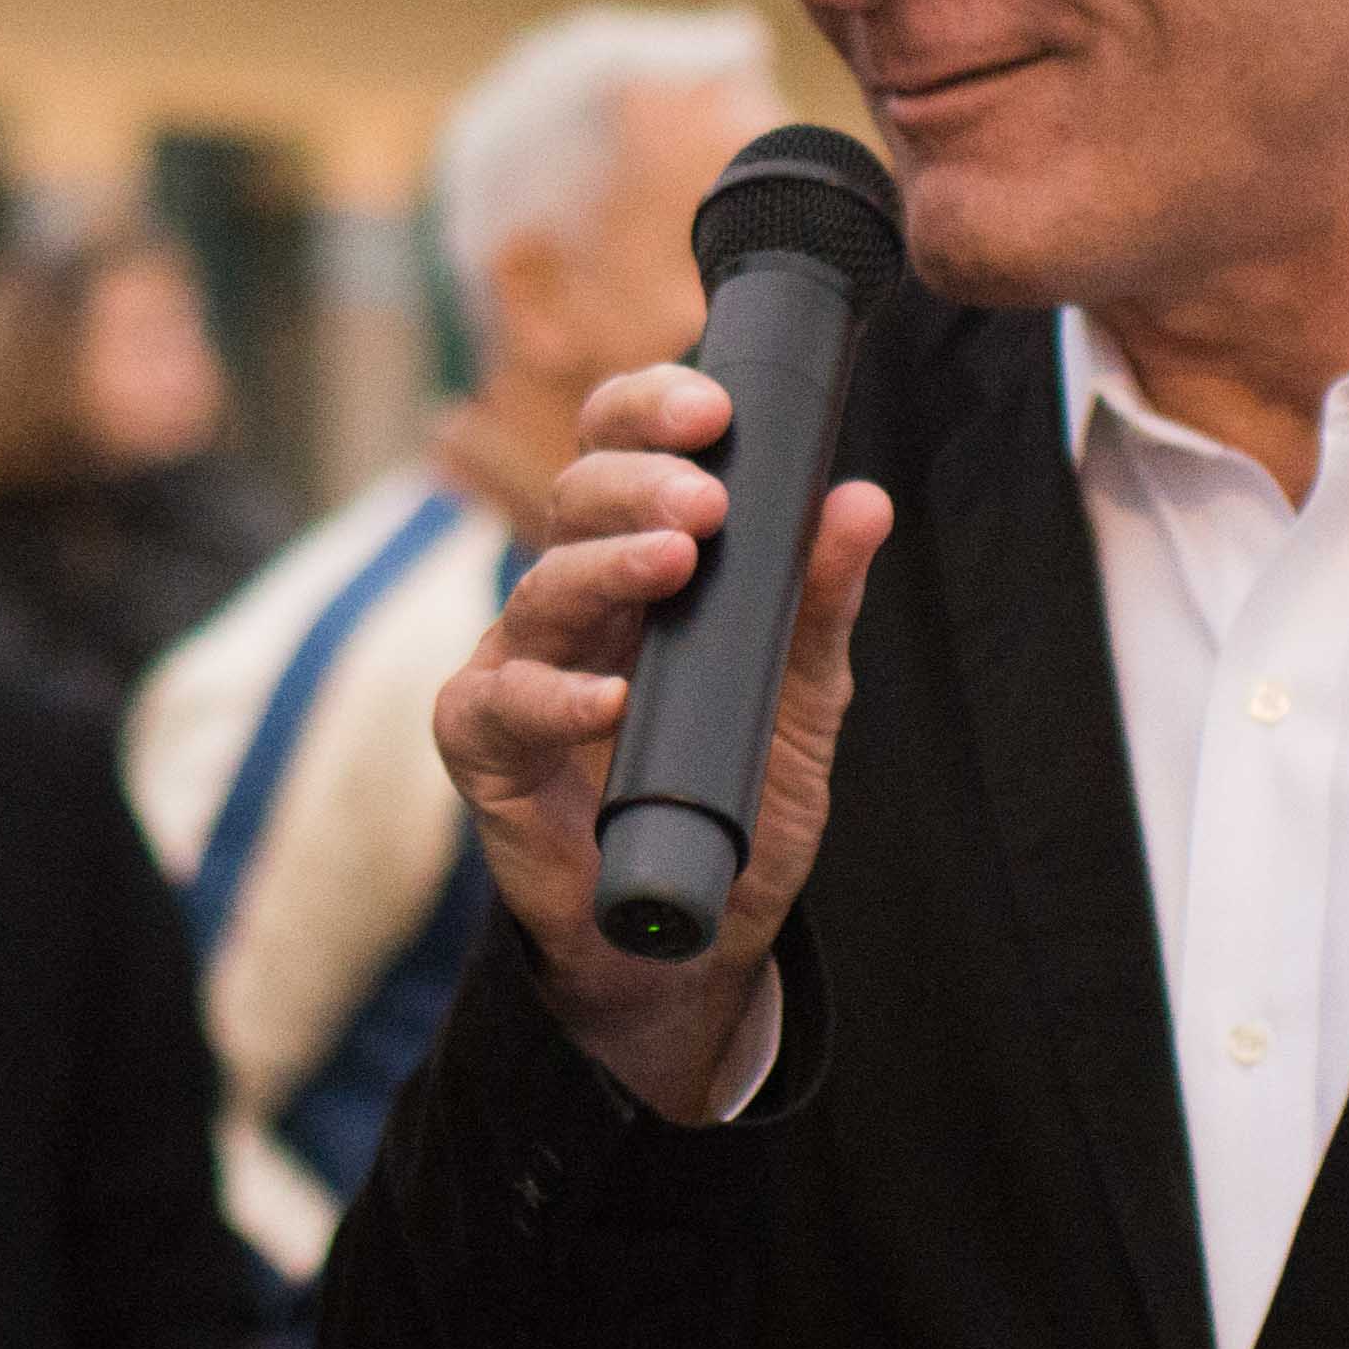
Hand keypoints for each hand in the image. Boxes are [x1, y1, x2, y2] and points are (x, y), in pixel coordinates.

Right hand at [430, 361, 893, 1124]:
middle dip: (637, 480)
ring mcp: (521, 669)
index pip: (622, 451)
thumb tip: (861, 500)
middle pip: (572, 498)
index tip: (712, 406)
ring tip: (673, 562)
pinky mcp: (487, 750)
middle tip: (706, 499)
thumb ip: (820, 602)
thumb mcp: (801, 697)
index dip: (650, 410)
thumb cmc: (734, 800)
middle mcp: (572, 603)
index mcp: (638, 565)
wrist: (692, 942)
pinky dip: (555, 700)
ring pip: (539, 589)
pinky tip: (611, 700)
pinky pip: (501, 706)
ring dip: (603, 567)